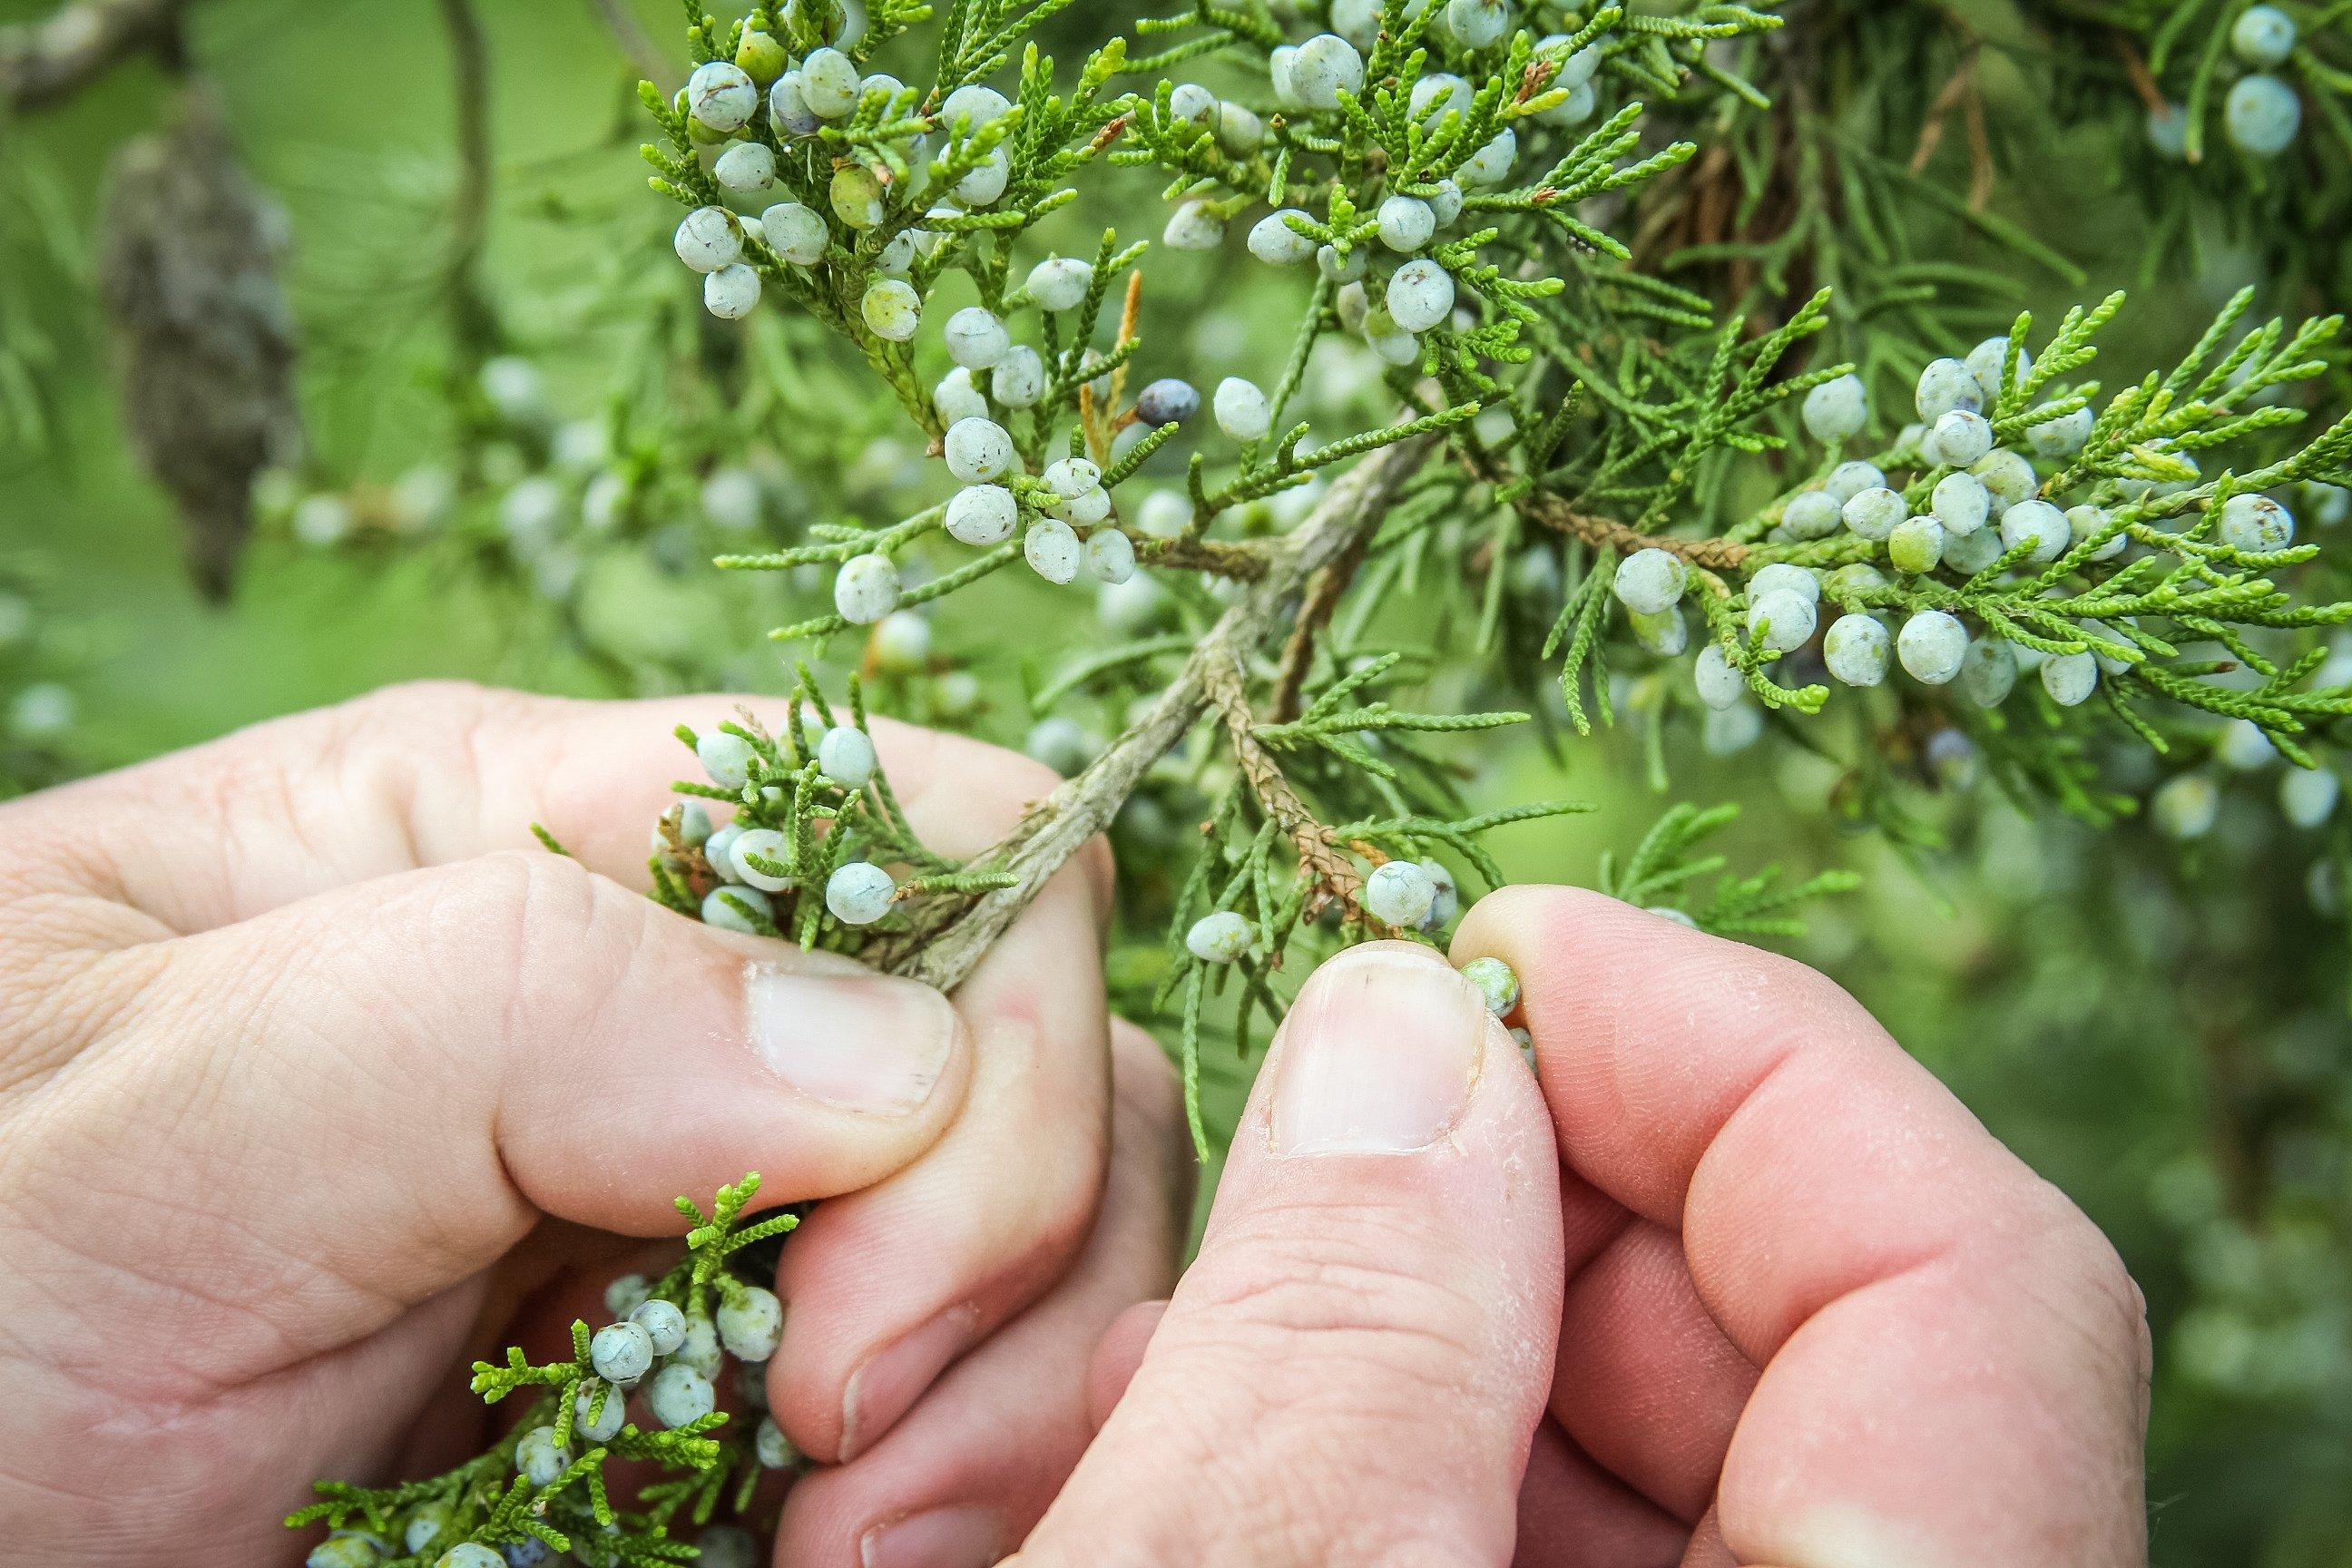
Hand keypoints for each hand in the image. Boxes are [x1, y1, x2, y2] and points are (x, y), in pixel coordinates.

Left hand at [0, 681, 1185, 1567]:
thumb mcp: (155, 1109)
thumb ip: (502, 1010)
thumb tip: (897, 1064)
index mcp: (553, 834)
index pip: (942, 825)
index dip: (984, 1048)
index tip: (850, 1325)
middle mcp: (678, 1001)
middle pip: (1028, 1046)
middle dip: (1004, 1262)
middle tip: (841, 1476)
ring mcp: (717, 1200)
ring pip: (1034, 1237)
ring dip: (1006, 1403)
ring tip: (837, 1550)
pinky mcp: (725, 1381)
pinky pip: (957, 1401)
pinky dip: (964, 1485)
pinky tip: (842, 1558)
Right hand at [1011, 896, 2149, 1567]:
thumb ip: (1344, 1341)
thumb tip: (1406, 1023)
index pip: (1957, 1274)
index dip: (1726, 1045)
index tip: (1488, 944)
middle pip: (1800, 1338)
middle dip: (1535, 1183)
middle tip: (1307, 1127)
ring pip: (1676, 1449)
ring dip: (1430, 1333)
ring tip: (1192, 1326)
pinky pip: (1579, 1553)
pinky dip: (1412, 1471)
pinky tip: (1217, 1451)